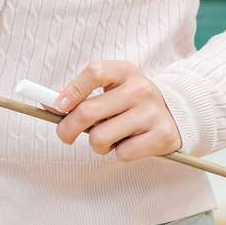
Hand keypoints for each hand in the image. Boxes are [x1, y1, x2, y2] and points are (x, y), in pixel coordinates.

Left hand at [52, 60, 183, 161]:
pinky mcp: (162, 136)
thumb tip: (47, 105)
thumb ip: (83, 95)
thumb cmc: (133, 102)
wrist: (178, 114)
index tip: (58, 107)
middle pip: (88, 111)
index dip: (71, 91)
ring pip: (100, 137)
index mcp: (125, 71)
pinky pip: (123, 154)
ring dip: (97, 145)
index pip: (94, 72)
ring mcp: (152, 112)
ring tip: (108, 138)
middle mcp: (140, 89)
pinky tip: (129, 143)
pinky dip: (119, 153)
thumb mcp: (113, 88)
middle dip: (67, 129)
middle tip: (66, 135)